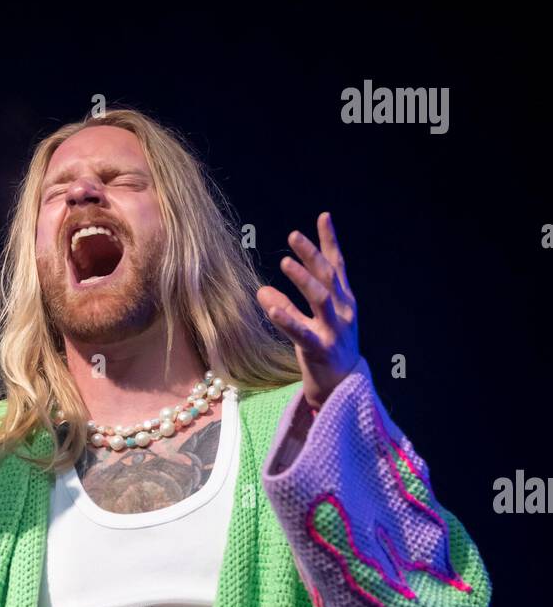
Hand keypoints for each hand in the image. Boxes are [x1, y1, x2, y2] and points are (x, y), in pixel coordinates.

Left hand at [257, 211, 359, 410]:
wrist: (342, 390)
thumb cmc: (327, 353)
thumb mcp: (311, 325)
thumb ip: (290, 305)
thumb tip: (262, 290)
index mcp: (344, 302)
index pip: (337, 266)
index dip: (330, 241)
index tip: (323, 216)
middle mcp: (343, 312)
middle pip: (328, 276)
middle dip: (312, 254)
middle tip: (294, 235)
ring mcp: (334, 331)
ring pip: (321, 298)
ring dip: (303, 278)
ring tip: (285, 262)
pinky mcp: (321, 350)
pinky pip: (302, 331)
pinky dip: (287, 317)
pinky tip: (271, 305)